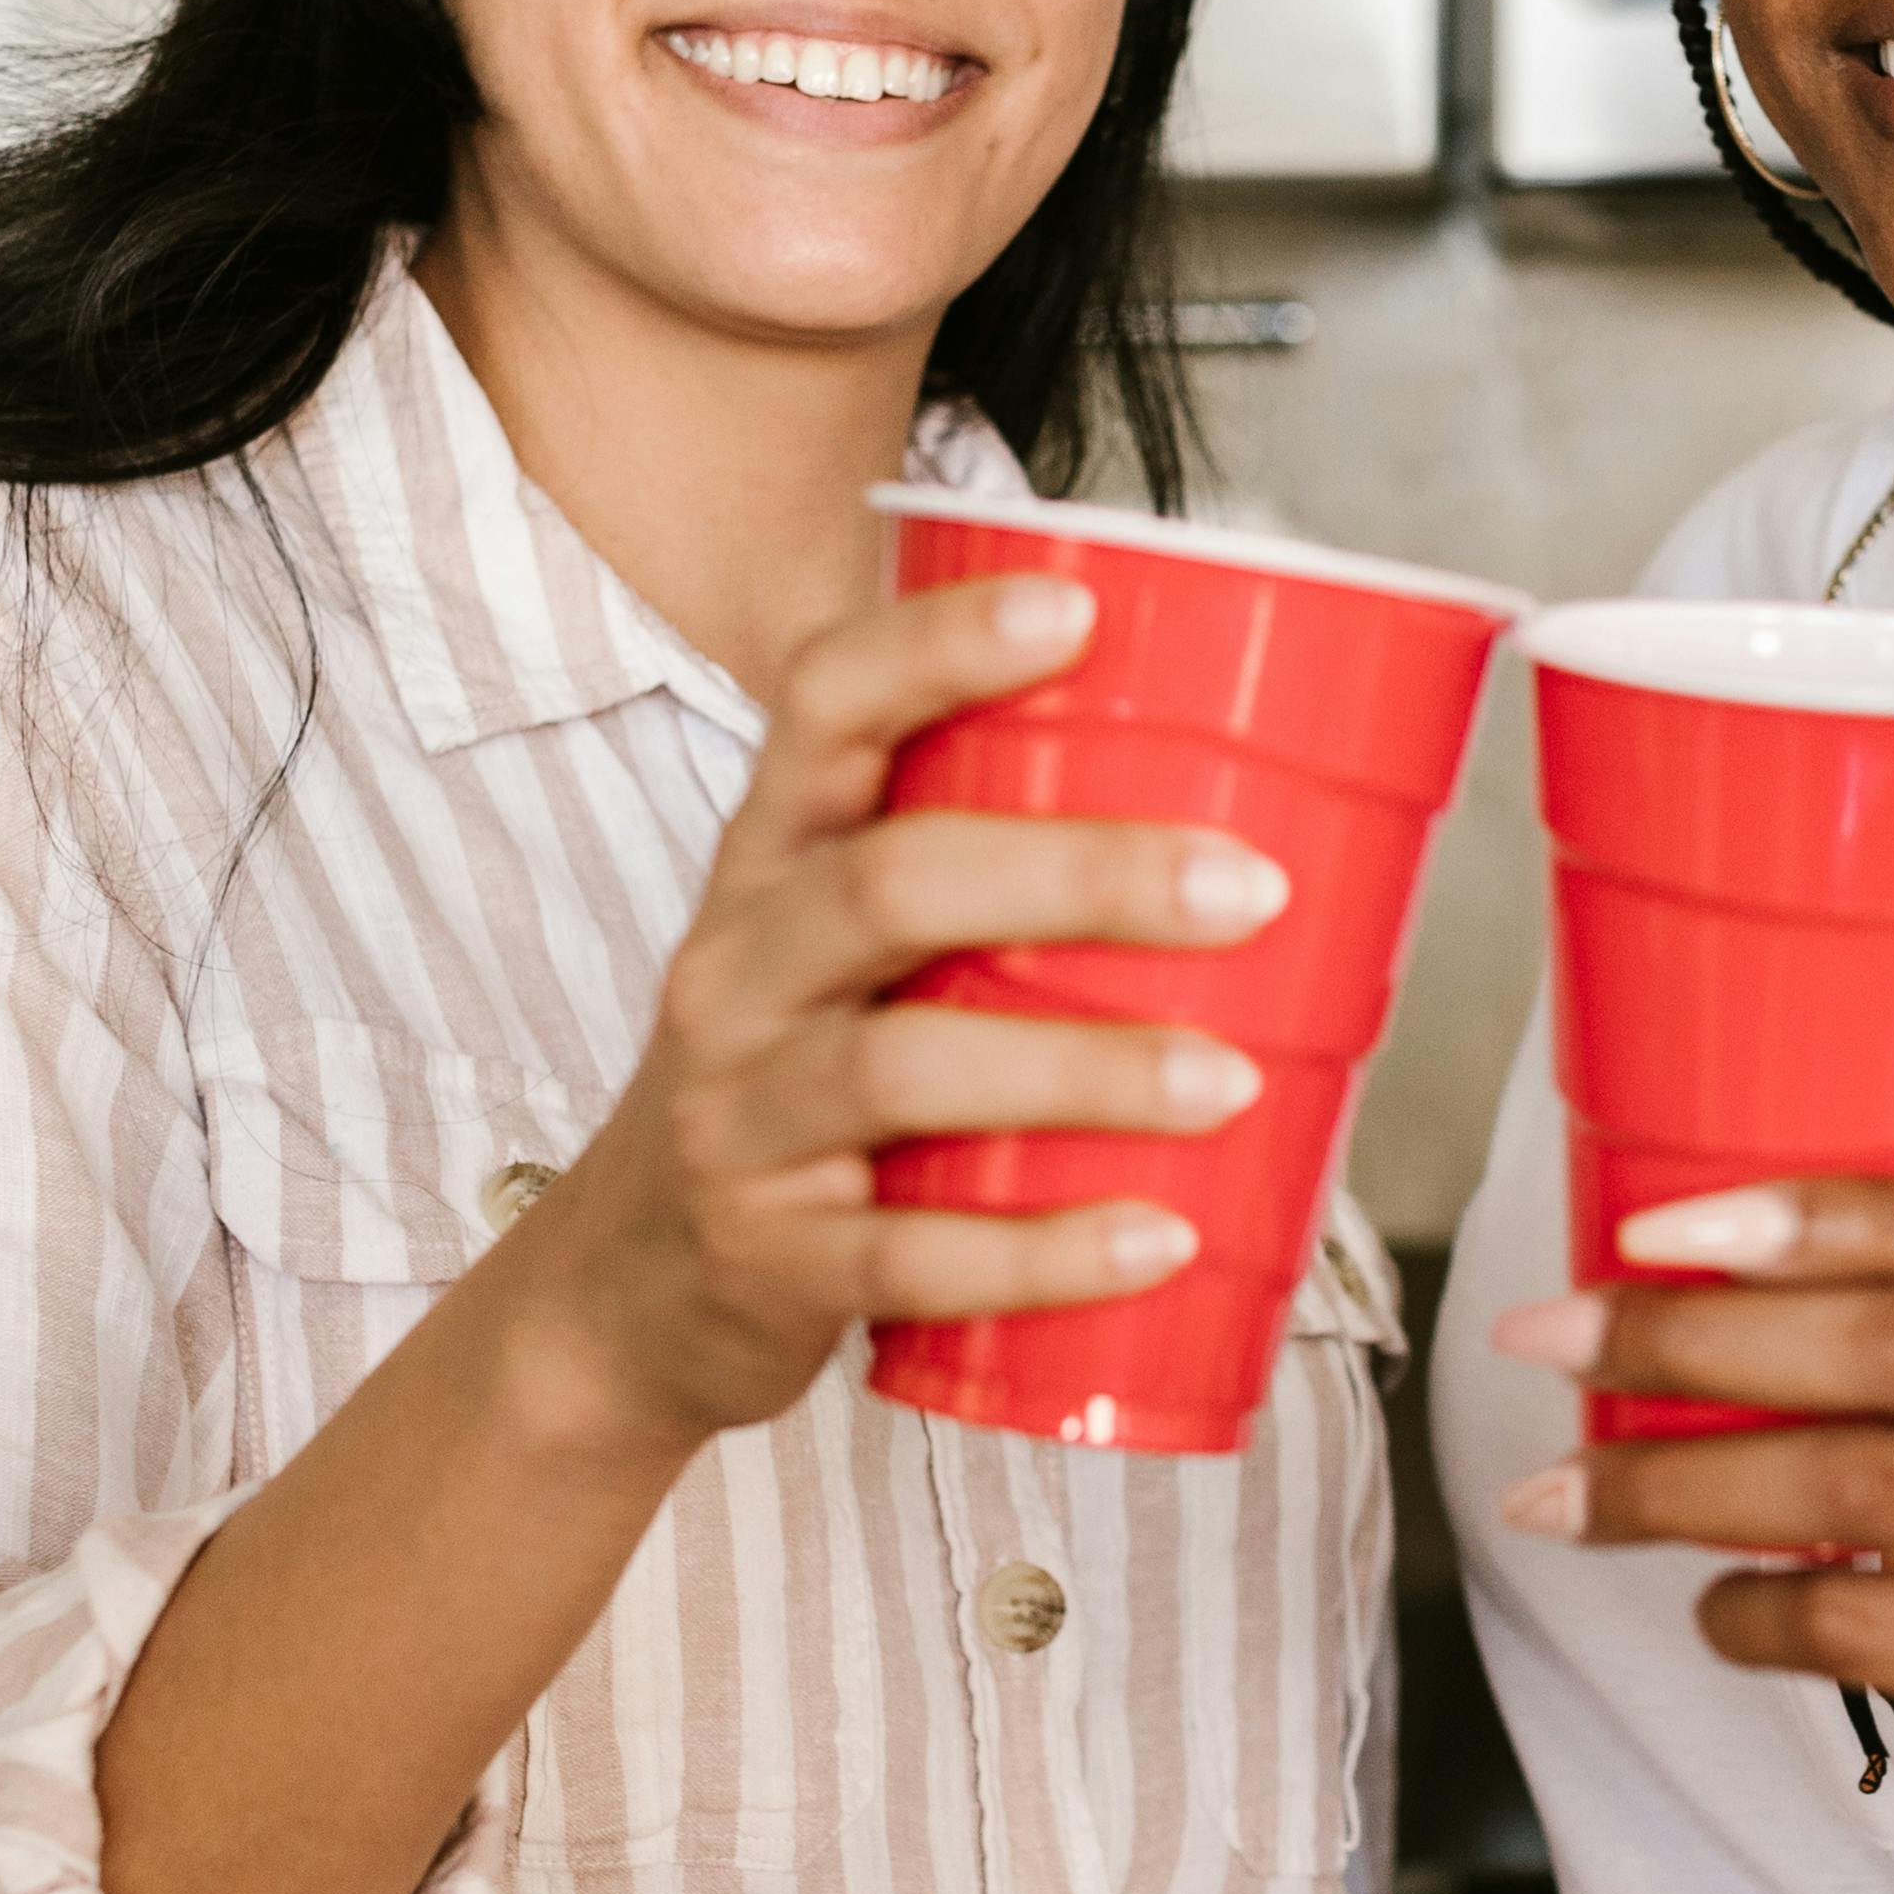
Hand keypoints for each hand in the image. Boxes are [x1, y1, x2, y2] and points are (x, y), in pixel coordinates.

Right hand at [517, 567, 1289, 1453]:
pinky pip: (906, 1258)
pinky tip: (1158, 1240)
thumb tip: (1259, 799)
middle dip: (1082, 874)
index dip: (939, 646)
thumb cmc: (806, 1076)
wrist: (634, 1283)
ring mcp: (737, 1115)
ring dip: (1084, 1070)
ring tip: (1230, 1081)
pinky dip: (1042, 1253)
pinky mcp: (764, 1256)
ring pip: (900, 1070)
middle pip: (892, 883)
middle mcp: (735, 968)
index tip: (1082, 610)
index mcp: (770, 859)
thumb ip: (989, 873)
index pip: (823, 705)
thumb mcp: (847, 950)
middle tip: (1249, 888)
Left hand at [1489, 1173, 1893, 1893]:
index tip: (1659, 1226)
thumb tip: (1684, 1272)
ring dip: (1679, 1486)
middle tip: (1553, 1340)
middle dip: (1697, 1339)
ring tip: (1562, 1493)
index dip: (1826, 1211)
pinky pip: (1866, 1625)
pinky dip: (1754, 1611)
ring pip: (1858, 1487)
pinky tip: (1710, 1605)